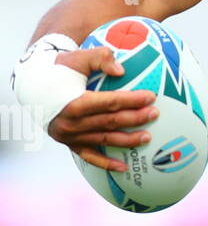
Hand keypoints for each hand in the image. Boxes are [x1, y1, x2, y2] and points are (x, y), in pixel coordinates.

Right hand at [47, 47, 158, 170]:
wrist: (34, 86)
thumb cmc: (59, 70)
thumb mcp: (77, 58)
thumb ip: (99, 58)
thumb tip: (121, 70)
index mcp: (73, 102)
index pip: (110, 102)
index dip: (131, 100)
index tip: (151, 96)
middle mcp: (72, 123)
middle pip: (110, 122)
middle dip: (135, 118)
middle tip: (155, 114)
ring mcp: (70, 137)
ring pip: (104, 140)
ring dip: (127, 140)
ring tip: (147, 137)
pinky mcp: (70, 144)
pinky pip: (90, 158)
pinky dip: (106, 164)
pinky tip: (123, 168)